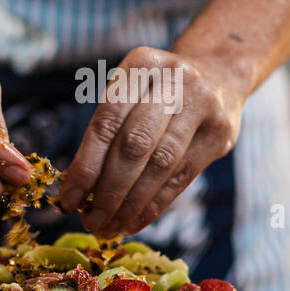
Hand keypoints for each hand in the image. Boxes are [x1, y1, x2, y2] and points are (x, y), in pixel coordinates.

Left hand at [58, 47, 246, 236]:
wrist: (219, 76)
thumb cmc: (158, 93)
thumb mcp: (132, 93)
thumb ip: (107, 132)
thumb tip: (76, 190)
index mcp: (142, 64)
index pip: (107, 121)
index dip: (86, 164)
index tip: (68, 199)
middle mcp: (175, 79)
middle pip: (136, 144)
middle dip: (109, 189)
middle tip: (91, 220)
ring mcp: (202, 104)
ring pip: (161, 164)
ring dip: (131, 203)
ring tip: (110, 226)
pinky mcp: (220, 132)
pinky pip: (182, 177)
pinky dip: (154, 205)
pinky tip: (134, 222)